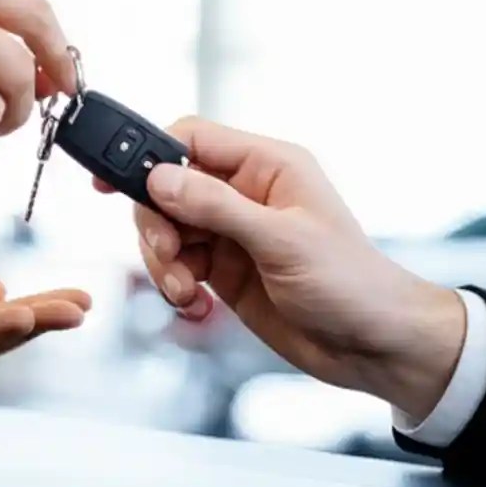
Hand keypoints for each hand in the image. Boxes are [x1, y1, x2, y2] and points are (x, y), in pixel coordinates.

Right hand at [98, 117, 463, 419]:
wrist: (375, 347)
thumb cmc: (351, 284)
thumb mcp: (281, 241)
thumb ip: (216, 206)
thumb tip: (159, 178)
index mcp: (268, 166)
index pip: (192, 139)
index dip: (147, 154)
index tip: (109, 179)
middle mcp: (246, 194)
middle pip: (168, 188)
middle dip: (156, 224)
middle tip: (167, 255)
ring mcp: (233, 233)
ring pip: (167, 230)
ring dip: (164, 262)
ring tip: (186, 292)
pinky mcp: (226, 271)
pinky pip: (178, 265)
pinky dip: (175, 285)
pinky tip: (196, 305)